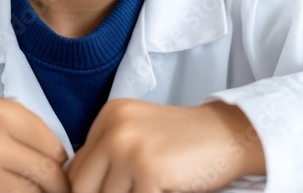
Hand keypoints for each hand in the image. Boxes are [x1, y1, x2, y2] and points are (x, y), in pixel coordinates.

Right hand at [0, 98, 69, 192]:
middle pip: (49, 174)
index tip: (58, 174)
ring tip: (30, 190)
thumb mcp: (0, 119)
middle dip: (57, 189)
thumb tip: (72, 167)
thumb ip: (35, 134)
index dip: (63, 167)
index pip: (56, 149)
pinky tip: (11, 192)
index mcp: (3, 112)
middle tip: (53, 191)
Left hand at [68, 99, 264, 192]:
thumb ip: (106, 157)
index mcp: (108, 116)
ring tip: (150, 187)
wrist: (229, 136)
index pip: (76, 168)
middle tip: (131, 191)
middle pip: (82, 187)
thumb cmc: (184, 144)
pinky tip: (164, 190)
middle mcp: (114, 128)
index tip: (105, 191)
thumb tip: (73, 189)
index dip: (86, 191)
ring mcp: (130, 149)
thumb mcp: (137, 137)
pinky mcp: (149, 171)